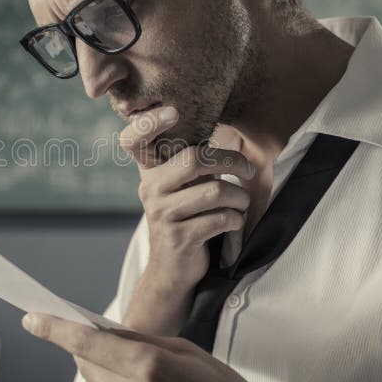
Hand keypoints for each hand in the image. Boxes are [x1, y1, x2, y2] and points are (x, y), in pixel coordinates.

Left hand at [23, 313, 272, 381]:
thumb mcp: (180, 349)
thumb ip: (134, 341)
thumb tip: (96, 332)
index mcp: (147, 367)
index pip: (86, 342)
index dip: (54, 329)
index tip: (31, 318)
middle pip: (85, 362)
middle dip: (89, 346)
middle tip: (114, 341)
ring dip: (103, 371)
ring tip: (143, 372)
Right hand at [119, 106, 255, 289]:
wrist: (172, 269)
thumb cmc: (186, 217)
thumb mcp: (181, 186)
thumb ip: (194, 161)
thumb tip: (232, 133)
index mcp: (149, 171)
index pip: (133, 139)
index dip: (150, 122)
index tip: (173, 111)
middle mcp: (149, 189)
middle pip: (194, 159)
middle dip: (231, 161)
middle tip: (247, 169)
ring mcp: (161, 214)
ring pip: (214, 191)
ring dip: (239, 197)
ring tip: (241, 202)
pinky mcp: (179, 237)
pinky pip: (220, 218)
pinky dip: (236, 219)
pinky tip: (233, 222)